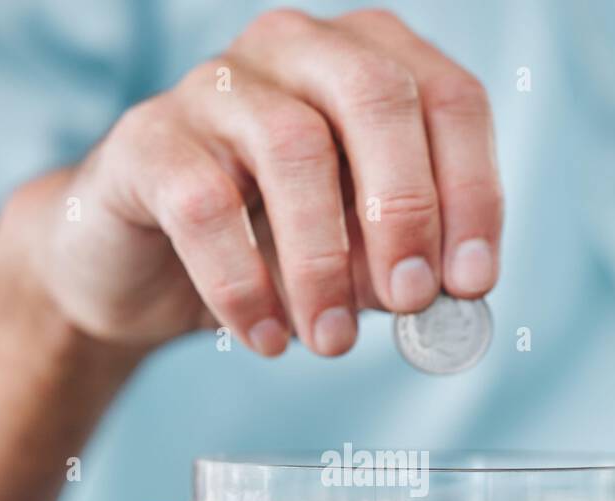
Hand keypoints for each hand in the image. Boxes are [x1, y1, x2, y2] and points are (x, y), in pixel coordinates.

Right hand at [32, 7, 502, 356]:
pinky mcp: (148, 138)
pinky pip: (206, 204)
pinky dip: (245, 284)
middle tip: (410, 300)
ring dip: (324, 259)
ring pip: (293, 146)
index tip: (472, 284)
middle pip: (376, 95)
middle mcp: (295, 47)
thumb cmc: (267, 248)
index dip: (472, 192)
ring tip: (332, 339)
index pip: (448, 100)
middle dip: (406, 207)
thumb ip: (403, 263)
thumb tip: (447, 296)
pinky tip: (265, 337)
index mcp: (366, 61)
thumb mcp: (356, 255)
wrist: (142, 270)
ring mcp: (216, 83)